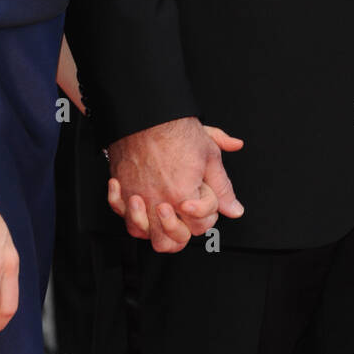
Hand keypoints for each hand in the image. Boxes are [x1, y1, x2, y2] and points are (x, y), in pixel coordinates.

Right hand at [106, 118, 243, 252]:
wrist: (148, 112)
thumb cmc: (176, 129)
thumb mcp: (210, 154)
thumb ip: (223, 187)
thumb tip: (234, 209)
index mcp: (183, 196)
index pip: (200, 225)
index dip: (207, 212)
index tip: (202, 194)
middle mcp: (158, 201)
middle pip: (171, 240)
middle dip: (183, 229)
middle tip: (184, 209)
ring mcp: (137, 197)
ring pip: (143, 233)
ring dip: (154, 228)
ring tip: (162, 211)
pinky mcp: (121, 188)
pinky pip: (118, 211)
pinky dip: (125, 209)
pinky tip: (136, 198)